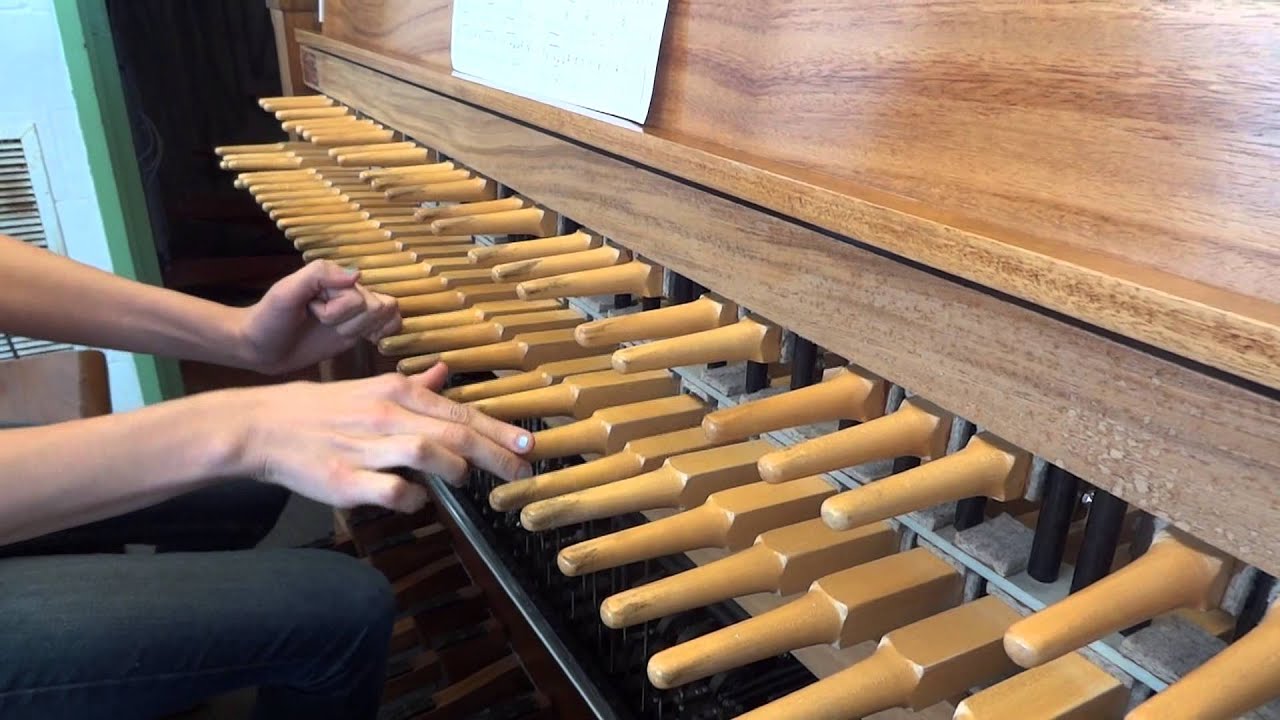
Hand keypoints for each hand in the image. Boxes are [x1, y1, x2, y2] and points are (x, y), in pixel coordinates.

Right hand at [237, 364, 533, 512]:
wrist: (262, 425)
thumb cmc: (321, 409)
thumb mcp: (370, 387)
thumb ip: (414, 387)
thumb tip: (446, 375)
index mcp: (396, 391)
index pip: (459, 411)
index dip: (498, 429)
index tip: (528, 444)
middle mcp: (386, 415)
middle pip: (454, 432)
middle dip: (496, 452)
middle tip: (522, 469)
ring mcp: (366, 447)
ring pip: (428, 453)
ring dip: (455, 469)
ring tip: (465, 480)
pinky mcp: (346, 480)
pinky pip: (392, 491)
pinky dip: (413, 498)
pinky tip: (417, 499)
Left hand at [239, 260, 400, 373]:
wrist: (259, 347)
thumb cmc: (268, 318)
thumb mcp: (286, 292)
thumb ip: (319, 275)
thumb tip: (357, 275)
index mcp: (334, 277)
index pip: (359, 297)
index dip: (337, 311)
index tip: (312, 311)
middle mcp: (348, 291)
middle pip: (377, 307)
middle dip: (350, 321)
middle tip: (323, 324)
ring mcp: (354, 312)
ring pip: (385, 316)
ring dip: (360, 329)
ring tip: (337, 332)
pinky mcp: (356, 331)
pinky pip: (388, 324)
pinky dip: (385, 332)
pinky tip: (368, 340)